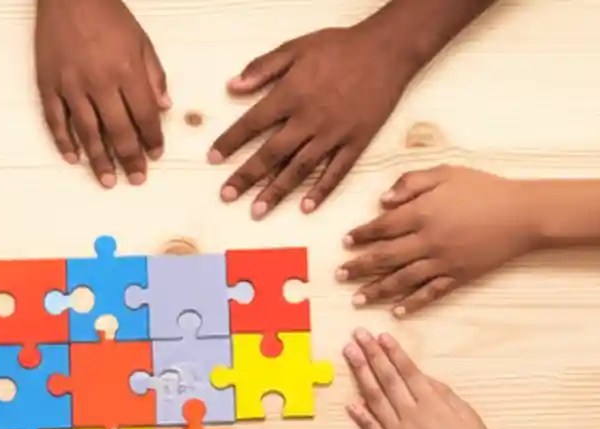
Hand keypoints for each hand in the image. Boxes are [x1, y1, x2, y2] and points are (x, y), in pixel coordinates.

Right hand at [35, 0, 168, 187]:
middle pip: (118, 131)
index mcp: (126, 71)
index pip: (144, 116)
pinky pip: (55, 120)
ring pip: (87, 132)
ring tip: (108, 181)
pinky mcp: (48, 84)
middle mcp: (99, 82)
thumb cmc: (109, 16)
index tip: (155, 155)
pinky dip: (63, 142)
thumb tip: (164, 109)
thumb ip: (155, 76)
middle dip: (129, 158)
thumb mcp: (142, 41)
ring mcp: (71, 85)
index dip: (152, 139)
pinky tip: (73, 158)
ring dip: (99, 160)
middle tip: (136, 179)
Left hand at [209, 20, 418, 218]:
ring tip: (257, 211)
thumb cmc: (339, 47)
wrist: (386, 51)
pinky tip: (306, 208)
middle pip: (272, 153)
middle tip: (227, 195)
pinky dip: (321, 190)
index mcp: (291, 95)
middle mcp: (309, 119)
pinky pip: (336, 171)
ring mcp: (334, 134)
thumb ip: (262, 68)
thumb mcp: (295, 47)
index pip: (252, 123)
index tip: (212, 158)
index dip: (231, 141)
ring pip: (300, 168)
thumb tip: (231, 86)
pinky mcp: (356, 142)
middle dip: (247, 176)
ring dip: (277, 191)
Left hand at [342, 166, 539, 315]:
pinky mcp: (458, 276)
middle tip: (339, 275)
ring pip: (402, 280)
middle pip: (384, 258)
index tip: (346, 242)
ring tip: (358, 300)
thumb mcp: (445, 173)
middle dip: (359, 267)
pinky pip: (431, 294)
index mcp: (421, 213)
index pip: (382, 227)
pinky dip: (413, 304)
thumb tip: (381, 201)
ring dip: (377, 291)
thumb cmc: (484, 188)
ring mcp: (443, 262)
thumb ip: (410, 183)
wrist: (522, 213)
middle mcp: (427, 241)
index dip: (361, 235)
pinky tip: (397, 312)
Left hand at [342, 329, 522, 428]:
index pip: (408, 371)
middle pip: (387, 380)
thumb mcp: (469, 417)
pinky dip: (361, 417)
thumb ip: (445, 396)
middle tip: (356, 335)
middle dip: (370, 355)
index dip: (392, 352)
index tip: (380, 335)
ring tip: (350, 356)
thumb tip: (425, 379)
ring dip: (360, 376)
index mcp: (434, 405)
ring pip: (375, 400)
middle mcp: (414, 417)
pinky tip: (350, 402)